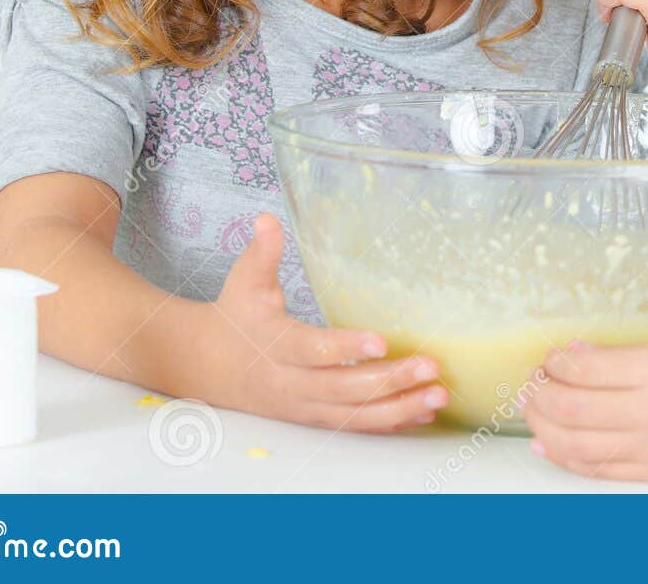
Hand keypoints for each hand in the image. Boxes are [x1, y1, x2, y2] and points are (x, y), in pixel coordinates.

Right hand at [198, 213, 447, 431]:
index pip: (312, 350)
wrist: (209, 366)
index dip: (345, 349)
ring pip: (353, 416)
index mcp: (274, 344)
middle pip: (342, 389)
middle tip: (430, 367)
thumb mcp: (243, 282)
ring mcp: (303, 406)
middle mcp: (290, 382)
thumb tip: (267, 219)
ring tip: (438, 396)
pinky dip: (388, 424)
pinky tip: (422, 415)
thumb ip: (261, 254)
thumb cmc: (235, 317)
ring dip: (398, 409)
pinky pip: (353, 427)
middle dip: (389, 381)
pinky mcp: (314, 419)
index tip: (381, 343)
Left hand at [521, 341, 647, 480]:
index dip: (555, 362)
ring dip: (544, 426)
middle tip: (532, 382)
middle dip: (539, 394)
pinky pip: (600, 471)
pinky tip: (552, 445)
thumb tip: (579, 356)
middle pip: (569, 408)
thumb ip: (632, 357)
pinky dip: (568, 458)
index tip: (550, 356)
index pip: (583, 367)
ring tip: (534, 410)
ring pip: (576, 443)